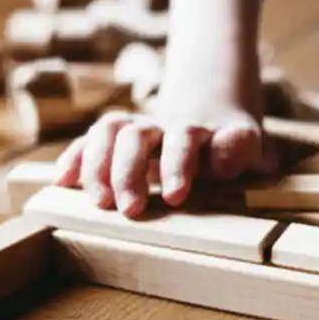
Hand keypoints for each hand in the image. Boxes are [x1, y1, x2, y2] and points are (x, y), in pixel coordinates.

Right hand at [55, 99, 275, 218]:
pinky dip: (75, 158)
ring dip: (99, 166)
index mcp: (203, 130)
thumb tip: (219, 160)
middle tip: (130, 210)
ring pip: (111, 131)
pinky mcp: (119, 137)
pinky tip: (63, 181)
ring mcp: (140, 128)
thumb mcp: (256, 148)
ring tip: (99, 203)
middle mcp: (166, 125)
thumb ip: (242, 150)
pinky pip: (91, 139)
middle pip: (139, 136)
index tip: (174, 196)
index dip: (179, 165)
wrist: (214, 109)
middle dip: (129, 172)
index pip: (187, 139)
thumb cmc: (235, 145)